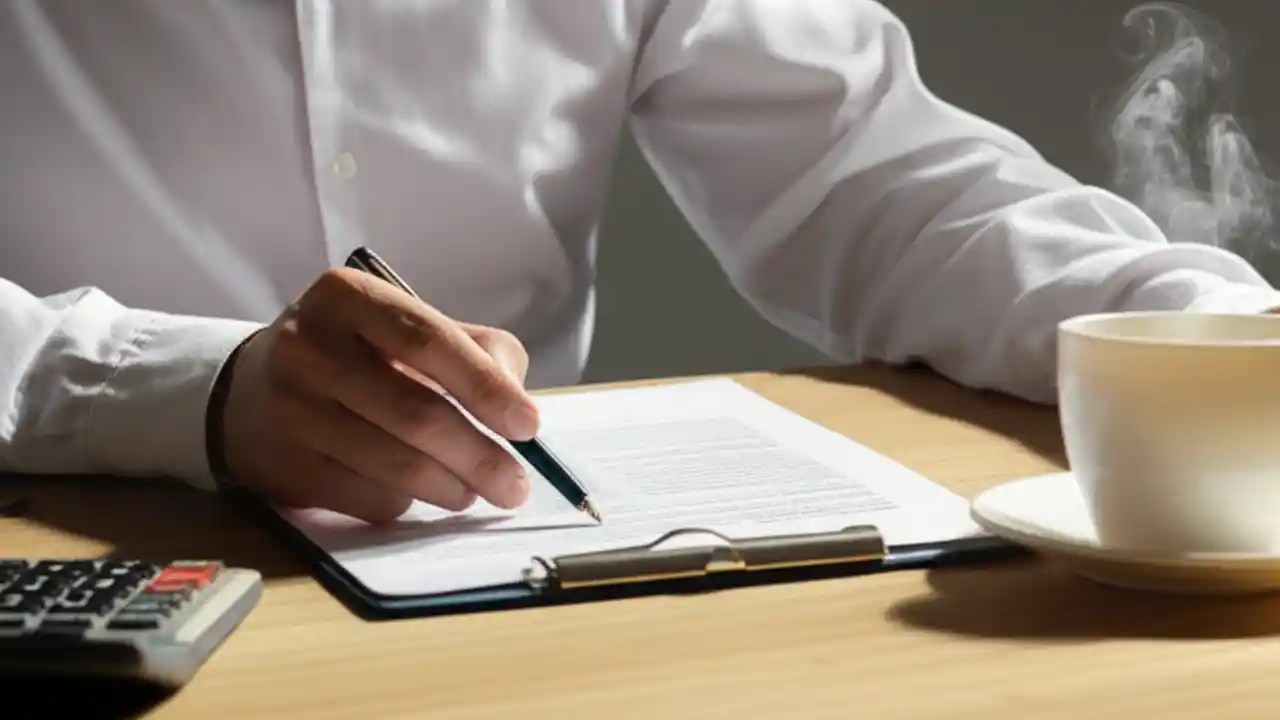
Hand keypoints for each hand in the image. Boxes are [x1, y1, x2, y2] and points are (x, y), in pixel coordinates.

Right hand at [217, 267, 538, 522]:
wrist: (254, 390)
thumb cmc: (358, 356)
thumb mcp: (409, 328)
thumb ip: (476, 351)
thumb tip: (519, 404)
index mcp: (348, 297)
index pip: (428, 340)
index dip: (485, 386)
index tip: (528, 425)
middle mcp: (310, 346)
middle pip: (415, 412)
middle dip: (479, 456)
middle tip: (515, 484)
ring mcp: (290, 407)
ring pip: (394, 464)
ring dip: (450, 487)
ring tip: (474, 491)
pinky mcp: (282, 463)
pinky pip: (366, 497)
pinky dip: (406, 502)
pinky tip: (417, 493)